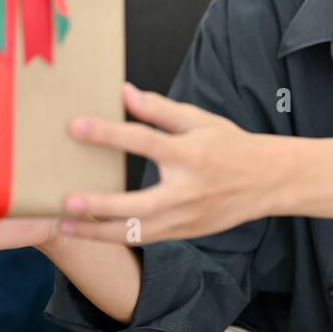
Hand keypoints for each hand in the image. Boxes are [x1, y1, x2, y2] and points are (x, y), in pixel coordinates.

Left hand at [57, 83, 289, 244]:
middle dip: (101, 205)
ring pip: (138, 232)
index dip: (110, 133)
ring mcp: (187, 218)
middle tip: (66, 201)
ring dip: (99, 232)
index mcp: (191, 155)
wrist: (269, 182)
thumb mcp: (201, 120)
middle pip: (140, 204)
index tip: (76, 126)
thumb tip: (124, 92)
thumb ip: (160, 109)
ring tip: (63, 227)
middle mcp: (188, 191)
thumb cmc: (230, 145)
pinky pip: (145, 239)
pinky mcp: (185, 234)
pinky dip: (115, 237)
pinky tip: (88, 232)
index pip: (145, 141)